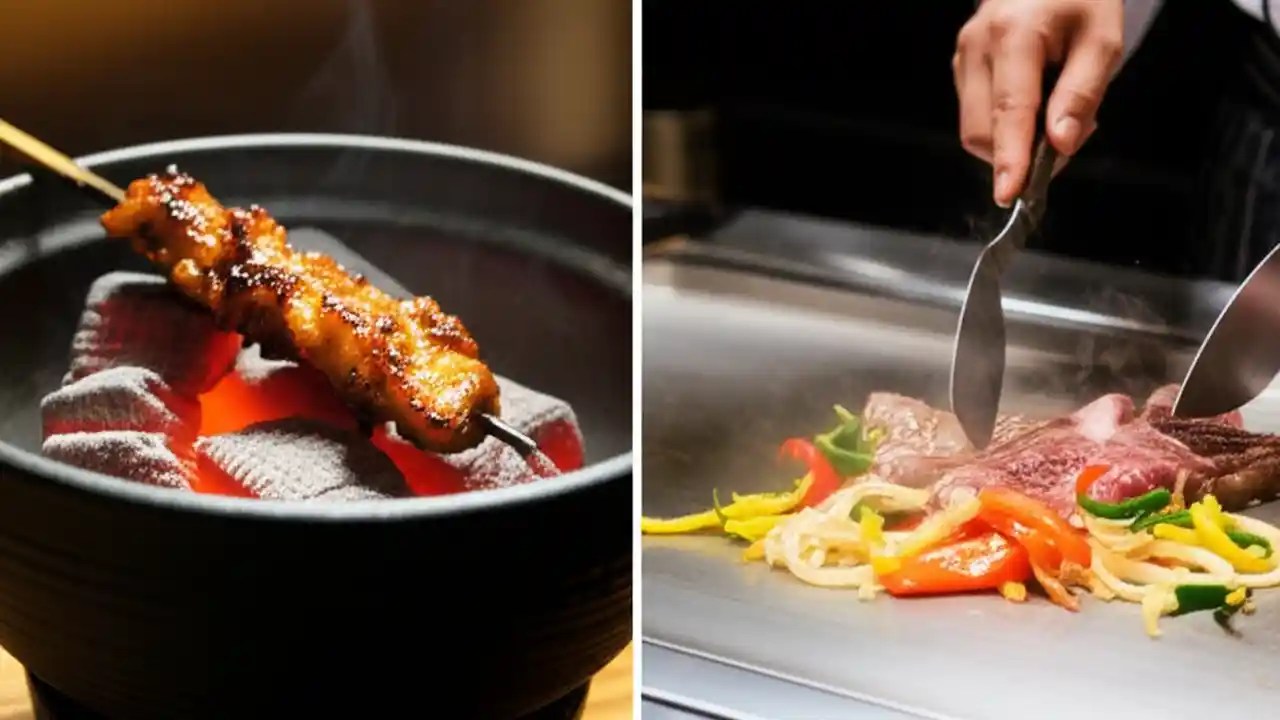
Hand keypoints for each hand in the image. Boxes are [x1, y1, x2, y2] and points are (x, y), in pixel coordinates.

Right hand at [953, 0, 1123, 206]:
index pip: (1010, 110)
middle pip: (983, 130)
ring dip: (1012, 140)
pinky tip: (1033, 102)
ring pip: (975, 128)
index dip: (1010, 157)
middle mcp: (976, 47)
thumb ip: (1082, 94)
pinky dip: (1004, 125)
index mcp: (1014, 35)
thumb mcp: (1103, 40)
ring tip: (1053, 113)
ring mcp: (962, 56)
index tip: (1011, 193)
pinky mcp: (960, 65)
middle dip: (1018, 153)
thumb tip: (1061, 145)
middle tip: (1068, 136)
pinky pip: (976, 114)